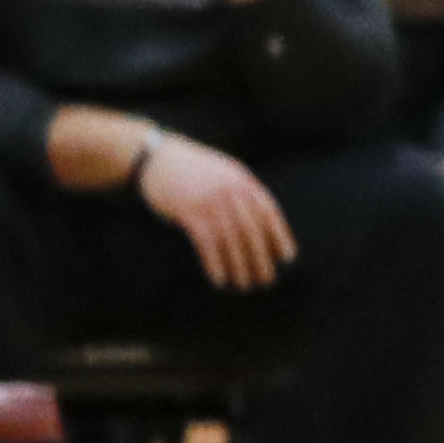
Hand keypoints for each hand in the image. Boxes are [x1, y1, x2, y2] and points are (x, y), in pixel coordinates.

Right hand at [138, 134, 295, 291]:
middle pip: (252, 231)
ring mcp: (209, 201)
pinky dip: (215, 263)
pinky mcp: (188, 211)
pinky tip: (220, 280)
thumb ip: (246, 196)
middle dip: (261, 259)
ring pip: (231, 240)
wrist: (156, 157)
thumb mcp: (226, 175)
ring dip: (239, 267)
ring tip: (244, 286)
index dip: (280, 237)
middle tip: (266, 281)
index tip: (287, 259)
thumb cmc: (195, 172)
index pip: (269, 213)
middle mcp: (230, 191)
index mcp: (243, 182)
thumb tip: (265, 229)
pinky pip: (207, 243)